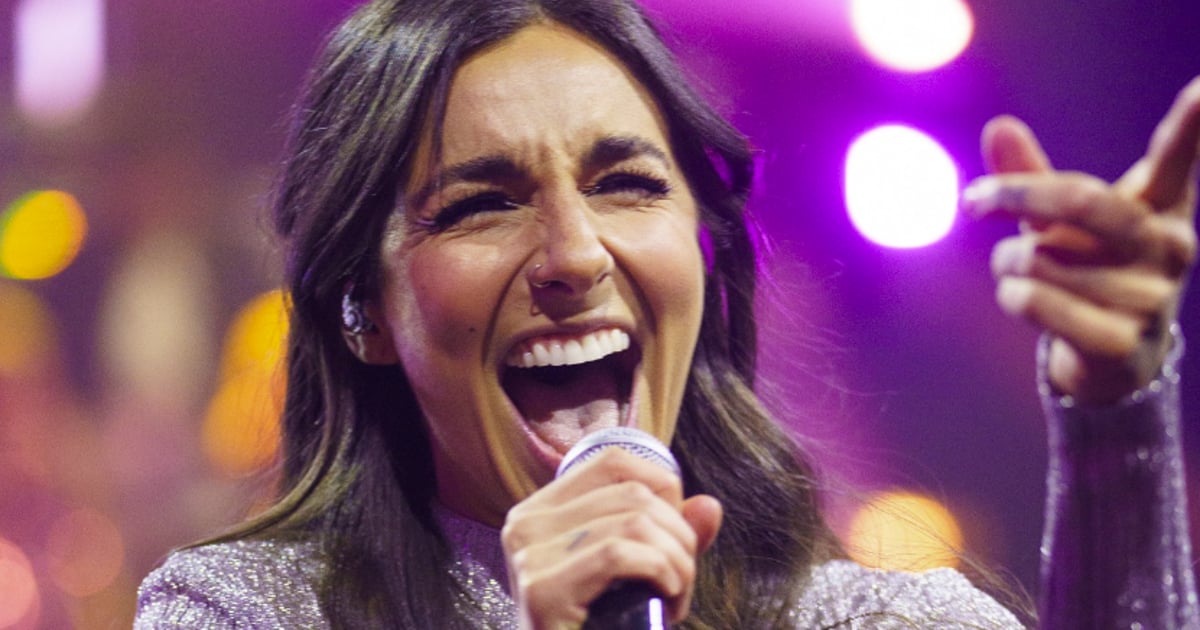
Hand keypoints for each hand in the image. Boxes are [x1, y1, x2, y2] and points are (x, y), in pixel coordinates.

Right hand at [500, 447, 722, 629]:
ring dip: (676, 560)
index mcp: (540, 510)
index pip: (612, 462)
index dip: (662, 487)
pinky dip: (660, 572)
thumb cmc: (599, 627)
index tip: (676, 533)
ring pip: (633, 522)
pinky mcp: (541, 591)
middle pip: (632, 493)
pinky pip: (618, 555)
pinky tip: (668, 599)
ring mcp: (528, 557)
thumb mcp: (638, 573)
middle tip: (683, 578)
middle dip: (679, 534)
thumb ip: (671, 536)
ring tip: (677, 594)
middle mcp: (525, 524)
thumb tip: (709, 505)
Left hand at [964, 76, 1199, 403]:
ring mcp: (1150, 298)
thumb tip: (999, 125)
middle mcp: (1168, 248)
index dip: (1189, 125)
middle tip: (971, 200)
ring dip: (1007, 262)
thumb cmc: (1085, 270)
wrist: (1111, 359)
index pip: (1174, 161)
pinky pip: (1037, 301)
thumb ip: (1030, 175)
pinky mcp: (1121, 342)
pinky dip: (1011, 296)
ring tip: (1018, 271)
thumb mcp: (1058, 221)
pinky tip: (1019, 298)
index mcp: (1160, 209)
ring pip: (1040, 257)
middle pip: (1082, 201)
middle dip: (1016, 194)